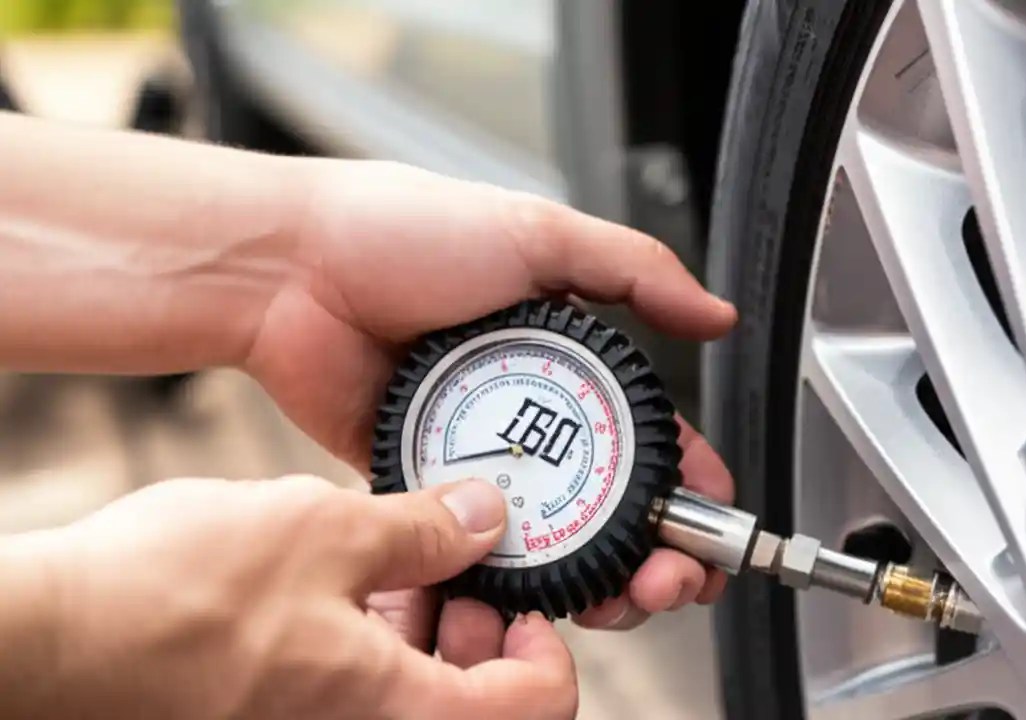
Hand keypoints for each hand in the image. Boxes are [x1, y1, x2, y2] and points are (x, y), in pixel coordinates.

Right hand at [0, 476, 576, 719]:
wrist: (54, 638)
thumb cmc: (174, 600)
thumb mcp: (328, 531)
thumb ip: (425, 530)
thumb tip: (487, 518)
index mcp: (397, 714)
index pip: (535, 707)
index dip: (545, 647)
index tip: (521, 594)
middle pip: (474, 702)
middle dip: (474, 622)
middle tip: (452, 560)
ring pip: (409, 692)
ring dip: (418, 622)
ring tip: (386, 553)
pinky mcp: (274, 714)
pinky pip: (350, 688)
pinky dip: (365, 635)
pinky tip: (336, 573)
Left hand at [245, 160, 737, 625]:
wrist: (288, 269)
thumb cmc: (397, 232)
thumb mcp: (537, 234)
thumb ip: (634, 271)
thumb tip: (715, 312)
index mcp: (560, 353)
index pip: (643, 430)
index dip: (683, 479)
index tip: (708, 520)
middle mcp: (522, 408)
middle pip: (603, 498)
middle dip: (646, 547)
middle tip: (665, 574)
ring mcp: (472, 450)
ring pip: (544, 530)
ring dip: (584, 572)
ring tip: (611, 595)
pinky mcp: (418, 480)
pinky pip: (469, 533)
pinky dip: (502, 564)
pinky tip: (529, 586)